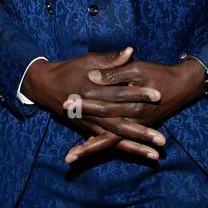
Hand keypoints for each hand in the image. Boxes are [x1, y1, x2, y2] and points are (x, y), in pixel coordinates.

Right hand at [22, 48, 165, 162]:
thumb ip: (111, 60)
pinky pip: (106, 143)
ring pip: (115, 138)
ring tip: (155, 155)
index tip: (158, 94)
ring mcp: (90, 124)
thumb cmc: (69, 70)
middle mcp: (92, 111)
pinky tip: (138, 155)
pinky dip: (122, 150)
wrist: (45, 86)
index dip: (139, 93)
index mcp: (93, 90)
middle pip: (121, 124)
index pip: (120, 92)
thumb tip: (131, 51)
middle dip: (142, 133)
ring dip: (135, 148)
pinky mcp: (88, 130)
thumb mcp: (88, 60)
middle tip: (162, 140)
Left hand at [62, 58, 207, 163]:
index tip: (64, 106)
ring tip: (72, 157)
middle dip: (85, 143)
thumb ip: (115, 72)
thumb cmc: (159, 73)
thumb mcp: (137, 69)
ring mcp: (136, 125)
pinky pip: (120, 141)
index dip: (83, 106)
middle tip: (67, 154)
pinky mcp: (138, 126)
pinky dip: (105, 145)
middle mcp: (133, 119)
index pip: (102, 107)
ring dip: (92, 149)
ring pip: (112, 142)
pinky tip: (89, 148)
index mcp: (131, 104)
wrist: (184, 84)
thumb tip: (93, 76)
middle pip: (105, 134)